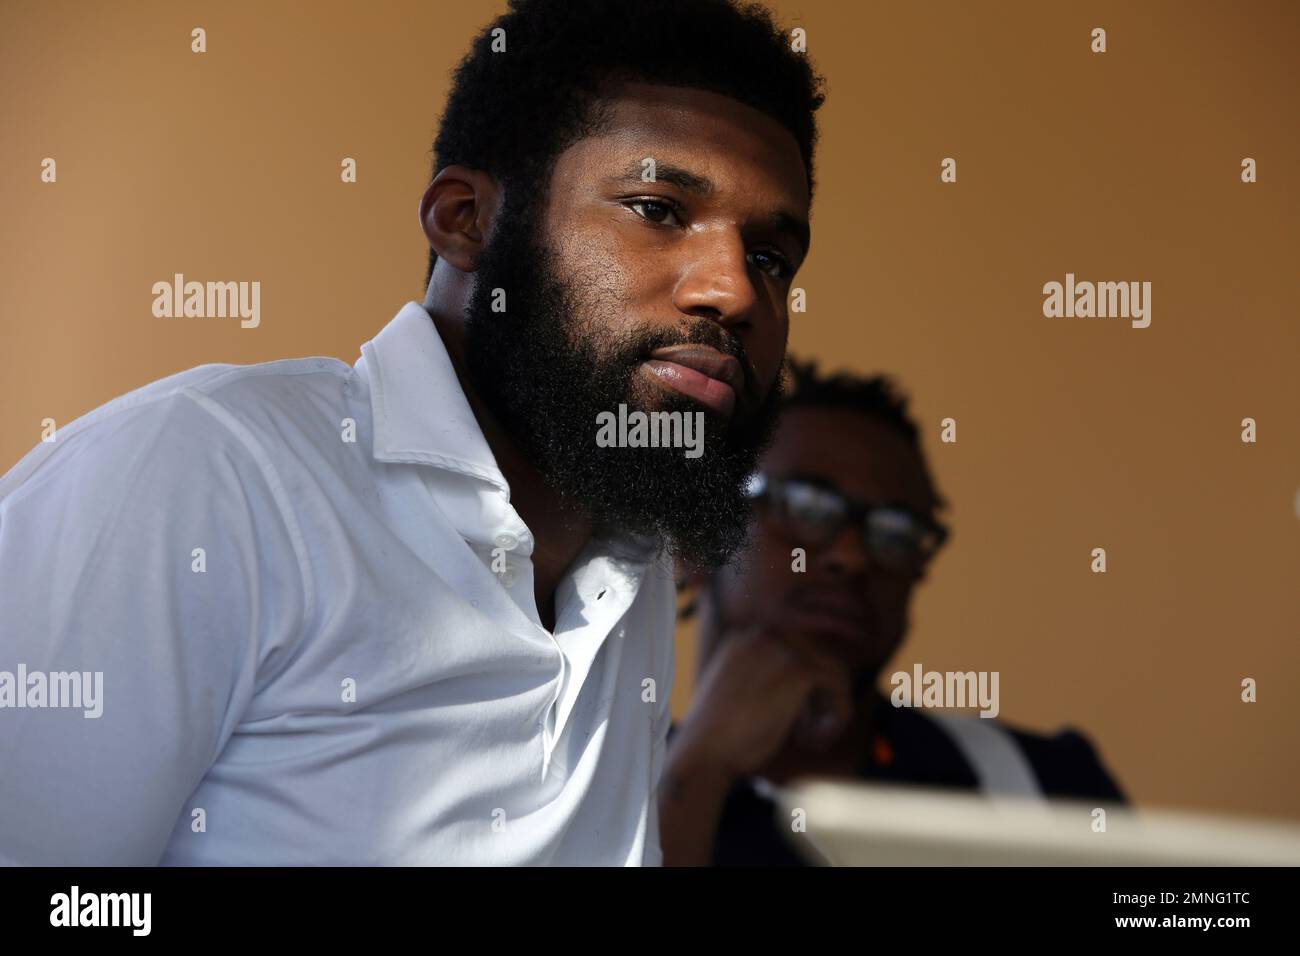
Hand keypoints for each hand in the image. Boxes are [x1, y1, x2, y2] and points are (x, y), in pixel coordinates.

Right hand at [673, 622, 854, 779]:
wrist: (703, 751)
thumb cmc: (718, 736)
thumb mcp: (740, 696)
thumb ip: (769, 682)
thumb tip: (811, 689)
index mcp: (745, 639)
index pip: (798, 650)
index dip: (806, 688)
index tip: (798, 720)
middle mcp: (763, 634)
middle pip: (818, 656)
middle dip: (820, 696)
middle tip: (806, 732)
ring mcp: (781, 647)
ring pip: (833, 669)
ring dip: (831, 707)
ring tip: (812, 738)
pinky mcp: (797, 668)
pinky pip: (838, 683)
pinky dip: (837, 714)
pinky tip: (814, 740)